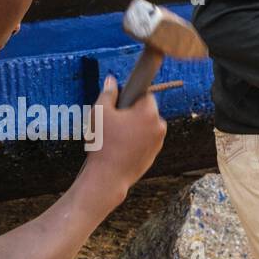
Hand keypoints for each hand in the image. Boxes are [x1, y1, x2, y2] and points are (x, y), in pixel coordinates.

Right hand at [82, 75, 166, 198]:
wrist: (108, 177)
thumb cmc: (103, 143)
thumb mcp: (99, 112)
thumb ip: (107, 93)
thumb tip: (111, 81)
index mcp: (149, 112)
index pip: (145, 94)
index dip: (131, 97)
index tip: (119, 105)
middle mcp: (159, 125)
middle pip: (146, 111)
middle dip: (132, 113)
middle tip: (114, 122)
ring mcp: (158, 142)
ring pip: (145, 126)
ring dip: (134, 127)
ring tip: (115, 137)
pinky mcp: (154, 155)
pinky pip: (145, 141)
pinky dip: (135, 141)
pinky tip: (120, 148)